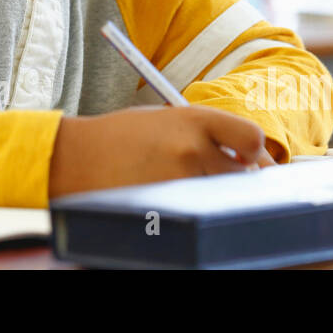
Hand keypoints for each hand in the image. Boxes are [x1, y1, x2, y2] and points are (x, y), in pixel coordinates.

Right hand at [48, 104, 276, 198]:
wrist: (77, 156)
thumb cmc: (122, 138)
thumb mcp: (167, 120)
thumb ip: (206, 133)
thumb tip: (248, 158)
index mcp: (194, 119)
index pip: (252, 137)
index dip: (255, 152)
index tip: (248, 159)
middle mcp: (193, 148)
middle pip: (243, 174)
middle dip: (237, 177)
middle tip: (217, 177)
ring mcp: (181, 180)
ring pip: (222, 196)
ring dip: (214, 193)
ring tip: (185, 184)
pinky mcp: (170, 207)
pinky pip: (200, 213)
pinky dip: (196, 210)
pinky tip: (175, 201)